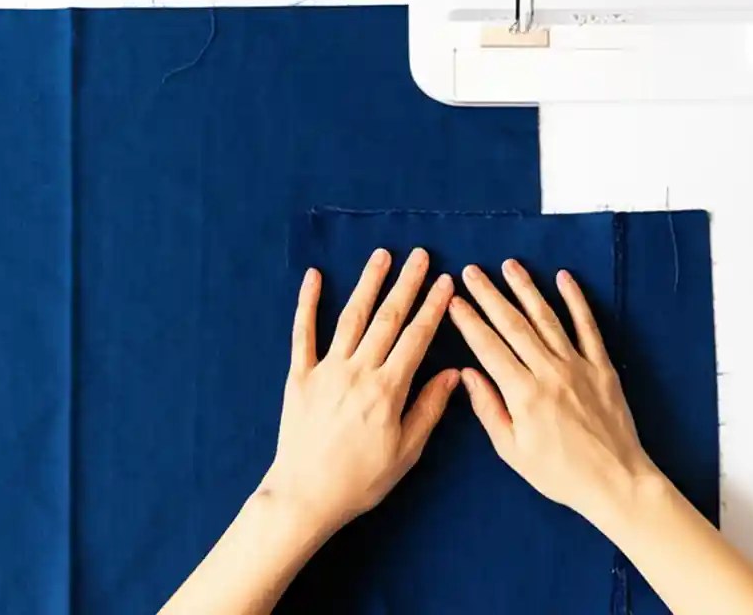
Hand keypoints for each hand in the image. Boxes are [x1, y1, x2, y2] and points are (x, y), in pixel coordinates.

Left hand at [261, 248, 458, 532]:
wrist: (305, 496)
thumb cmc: (360, 481)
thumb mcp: (406, 452)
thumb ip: (428, 409)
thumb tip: (453, 374)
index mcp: (388, 390)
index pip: (417, 338)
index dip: (433, 308)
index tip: (446, 282)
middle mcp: (358, 372)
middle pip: (387, 319)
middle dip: (406, 284)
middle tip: (420, 255)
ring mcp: (326, 371)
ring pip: (351, 317)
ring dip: (368, 284)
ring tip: (382, 256)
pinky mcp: (299, 377)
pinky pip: (303, 334)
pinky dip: (307, 303)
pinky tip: (314, 277)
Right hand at [448, 260, 658, 524]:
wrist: (615, 481)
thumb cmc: (560, 474)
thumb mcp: (512, 451)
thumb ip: (489, 409)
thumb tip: (467, 375)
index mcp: (523, 394)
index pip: (488, 347)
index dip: (468, 320)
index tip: (453, 300)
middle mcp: (549, 372)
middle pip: (513, 324)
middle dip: (489, 295)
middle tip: (471, 271)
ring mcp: (578, 365)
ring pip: (547, 318)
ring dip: (526, 289)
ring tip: (509, 265)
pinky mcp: (602, 367)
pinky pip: (587, 326)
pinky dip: (576, 300)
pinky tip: (565, 279)